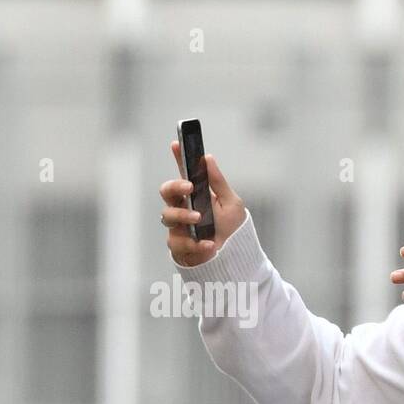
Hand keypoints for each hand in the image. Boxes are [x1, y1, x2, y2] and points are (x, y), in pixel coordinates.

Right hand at [159, 142, 245, 265]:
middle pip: (166, 191)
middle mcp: (184, 209)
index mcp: (196, 196)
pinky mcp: (179, 247)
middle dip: (174, 186)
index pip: (184, 175)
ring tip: (199, 219)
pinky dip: (195, 244)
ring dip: (184, 215)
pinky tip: (209, 244)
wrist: (237, 259)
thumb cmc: (234, 232)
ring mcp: (179, 228)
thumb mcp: (232, 204)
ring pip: (168, 216)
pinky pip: (178, 242)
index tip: (176, 144)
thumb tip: (208, 158)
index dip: (178, 158)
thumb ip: (218, 183)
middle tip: (189, 188)